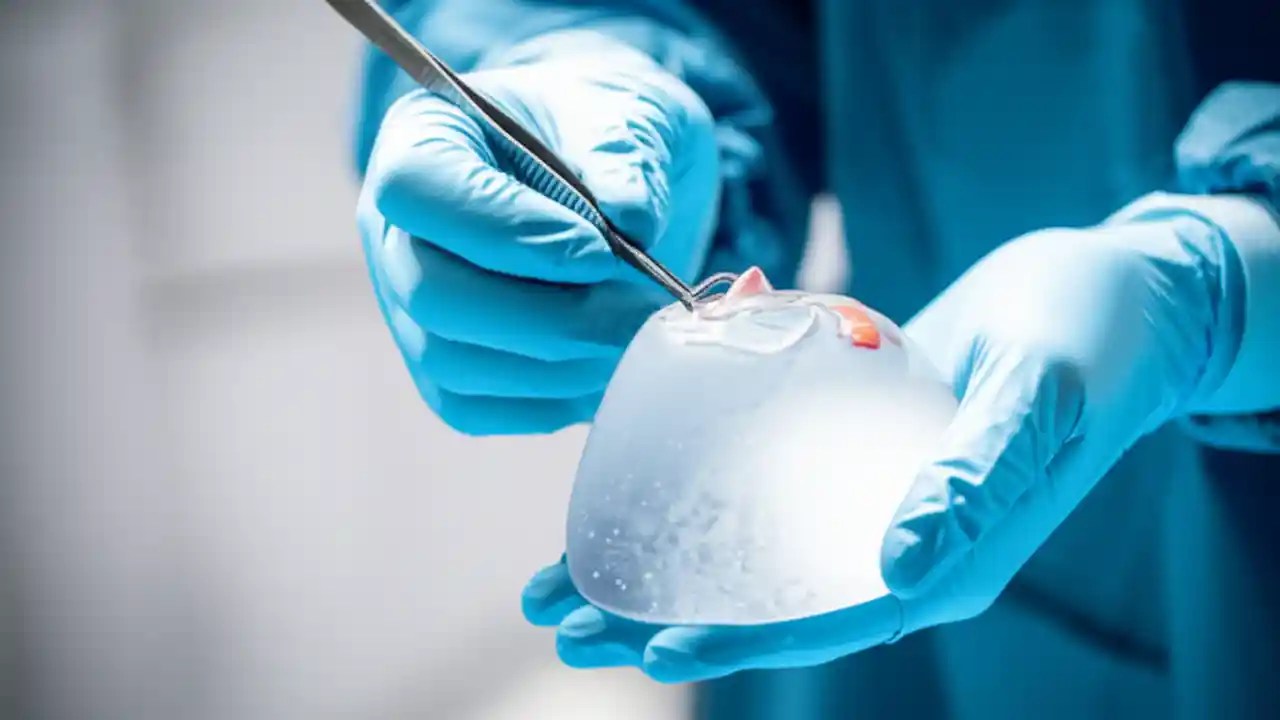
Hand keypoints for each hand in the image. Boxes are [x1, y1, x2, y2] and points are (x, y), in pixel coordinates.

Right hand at [358, 31, 720, 434]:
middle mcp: (396, 229)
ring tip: (638, 340)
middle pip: (432, 294)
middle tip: (640, 315)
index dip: (504, 231)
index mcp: (423, 138)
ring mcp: (409, 305)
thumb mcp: (626, 111)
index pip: (418, 190)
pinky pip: (474, 407)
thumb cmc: (604, 129)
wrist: (608, 176)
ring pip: (452, 363)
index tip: (598, 252)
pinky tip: (610, 370)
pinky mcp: (441, 368)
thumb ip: (625, 154)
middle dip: (548, 319)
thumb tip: (634, 219)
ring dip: (558, 366)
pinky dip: (550, 400)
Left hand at [522, 213, 1235, 681]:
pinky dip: (699, 480)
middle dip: (662, 613)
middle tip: (557, 619)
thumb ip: (977, 475)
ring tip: (560, 574)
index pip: (831, 618)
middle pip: (769, 598)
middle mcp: (900, 543)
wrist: (1109, 294)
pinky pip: (767, 484)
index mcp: (950, 558)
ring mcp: (871, 502)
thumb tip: (900, 565)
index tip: (652, 645)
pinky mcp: (851, 455)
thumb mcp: (1039, 394)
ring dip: (659, 558)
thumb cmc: (1088, 337)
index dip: (742, 639)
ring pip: (753, 548)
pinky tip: (632, 478)